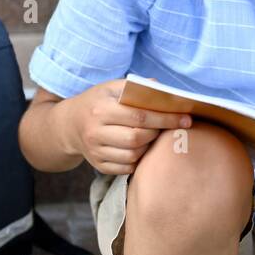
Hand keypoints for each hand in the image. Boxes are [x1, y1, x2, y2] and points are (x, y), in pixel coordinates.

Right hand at [61, 77, 191, 175]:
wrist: (69, 125)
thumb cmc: (97, 102)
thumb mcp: (111, 88)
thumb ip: (137, 87)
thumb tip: (163, 90)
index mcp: (101, 109)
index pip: (140, 116)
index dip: (166, 118)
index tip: (186, 118)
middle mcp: (95, 132)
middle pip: (137, 138)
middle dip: (158, 133)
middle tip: (170, 127)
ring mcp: (95, 151)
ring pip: (133, 155)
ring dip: (149, 147)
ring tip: (153, 136)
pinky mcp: (98, 165)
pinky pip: (126, 168)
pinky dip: (138, 159)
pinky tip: (141, 148)